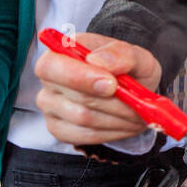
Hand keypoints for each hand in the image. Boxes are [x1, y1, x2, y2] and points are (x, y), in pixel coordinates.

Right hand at [34, 32, 161, 146]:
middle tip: (136, 102)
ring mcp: (51, 106)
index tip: (112, 84)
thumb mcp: (136, 55)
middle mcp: (50, 79)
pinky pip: (85, 135)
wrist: (135, 92)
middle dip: (112, 101)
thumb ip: (121, 53)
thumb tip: (98, 60)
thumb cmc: (130, 69)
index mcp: (61, 51)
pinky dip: (112, 131)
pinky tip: (126, 123)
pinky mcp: (60, 128)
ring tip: (137, 113)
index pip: (52, 66)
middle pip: (74, 96)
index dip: (80, 77)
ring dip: (117, 117)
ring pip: (82, 118)